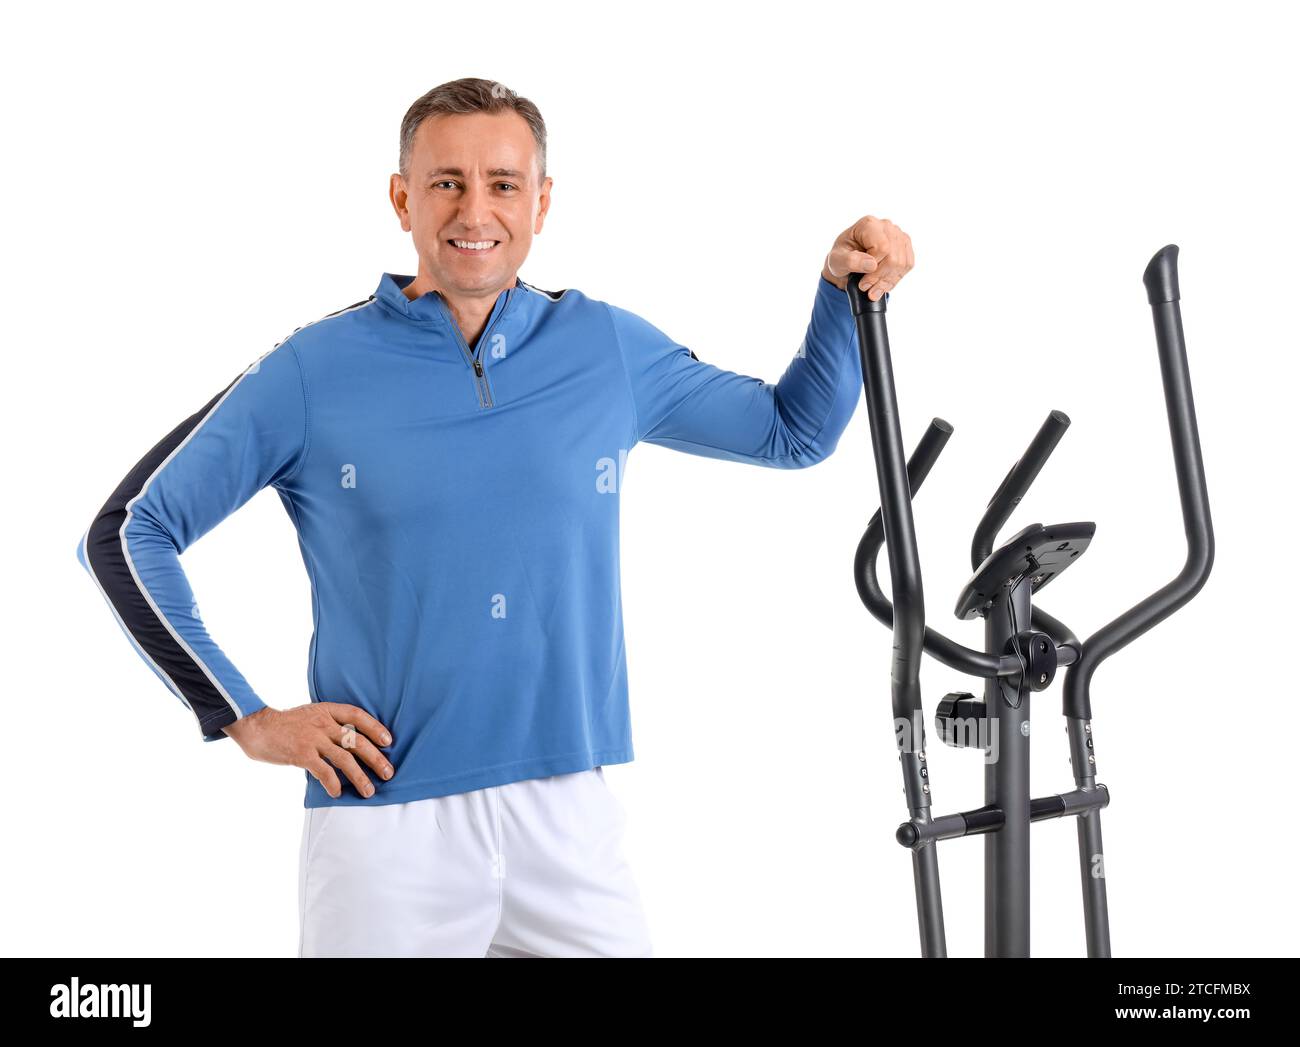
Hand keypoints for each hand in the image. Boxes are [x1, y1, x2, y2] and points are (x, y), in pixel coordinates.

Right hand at [223, 703, 394, 799]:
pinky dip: (333, 784)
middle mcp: (323, 723)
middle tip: (389, 773)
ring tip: (369, 790)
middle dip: (376, 758)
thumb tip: (350, 741)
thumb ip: (328, 724)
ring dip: (359, 777)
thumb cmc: (285, 724)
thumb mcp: (311, 715)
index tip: (388, 741)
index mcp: (326, 710)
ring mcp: (312, 738)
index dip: (375, 727)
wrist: (256, 726)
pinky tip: (337, 793)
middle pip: (357, 741)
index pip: (357, 715)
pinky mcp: (301, 754)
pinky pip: (323, 771)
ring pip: (344, 759)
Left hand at [822, 215, 914, 299]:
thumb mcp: (836, 260)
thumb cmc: (841, 257)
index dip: (874, 268)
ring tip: (873, 290)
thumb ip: (851, 261)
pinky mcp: (904, 246)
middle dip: (880, 278)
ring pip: (902, 263)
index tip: (862, 279)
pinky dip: (895, 279)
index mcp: (868, 224)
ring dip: (887, 281)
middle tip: (866, 288)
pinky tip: (882, 284)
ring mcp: (897, 235)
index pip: (882, 247)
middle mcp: (885, 226)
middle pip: (894, 257)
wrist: (847, 261)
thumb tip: (872, 265)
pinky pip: (908, 265)